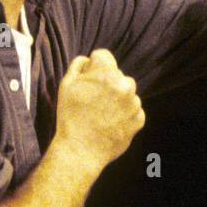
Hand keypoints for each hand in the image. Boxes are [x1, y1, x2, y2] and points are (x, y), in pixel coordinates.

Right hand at [54, 50, 144, 169]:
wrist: (80, 150)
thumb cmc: (70, 116)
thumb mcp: (66, 84)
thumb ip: (79, 65)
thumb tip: (89, 60)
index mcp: (107, 72)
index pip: (103, 56)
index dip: (93, 67)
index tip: (88, 80)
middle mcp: (125, 84)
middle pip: (117, 76)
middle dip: (107, 84)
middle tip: (93, 101)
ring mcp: (134, 103)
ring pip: (127, 93)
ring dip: (117, 99)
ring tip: (101, 114)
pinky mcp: (139, 119)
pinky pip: (133, 110)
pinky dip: (124, 114)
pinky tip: (109, 123)